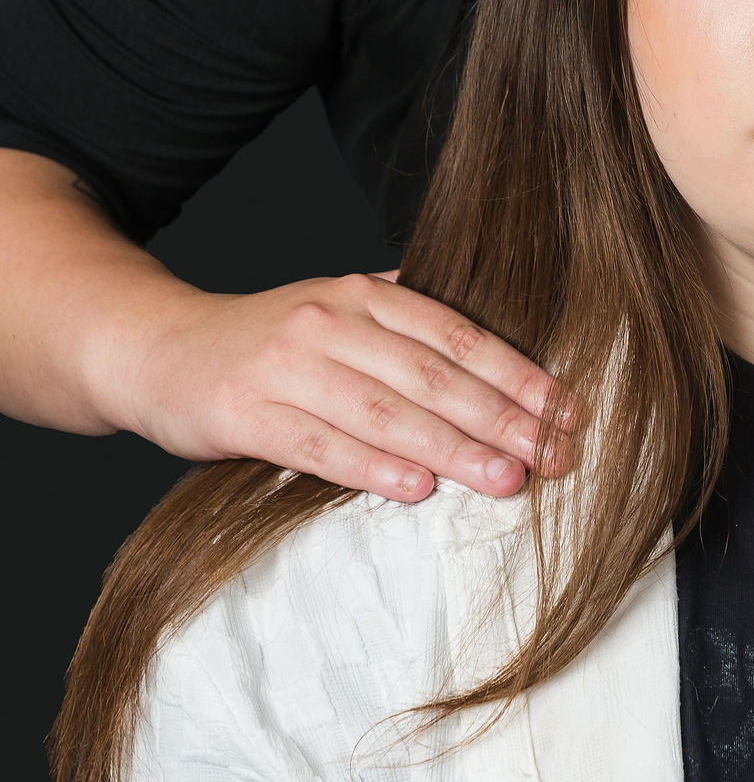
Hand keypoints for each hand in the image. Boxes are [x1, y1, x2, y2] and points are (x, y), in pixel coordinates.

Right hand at [110, 271, 569, 501]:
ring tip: (507, 479)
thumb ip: (406, 317)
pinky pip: (320, 445)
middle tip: (557, 454)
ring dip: (453, 449)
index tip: (568, 410)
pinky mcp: (247, 413)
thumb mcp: (336, 306)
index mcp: (364, 292)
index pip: (459, 335)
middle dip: (503, 418)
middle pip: (433, 375)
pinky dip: (372, 468)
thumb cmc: (266, 340)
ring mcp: (287, 366)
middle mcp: (331, 320)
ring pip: (386, 411)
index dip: (519, 374)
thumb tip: (495, 333)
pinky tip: (417, 489)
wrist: (157, 347)